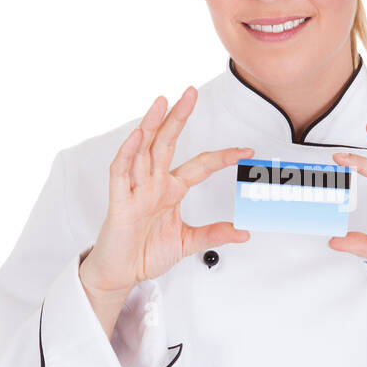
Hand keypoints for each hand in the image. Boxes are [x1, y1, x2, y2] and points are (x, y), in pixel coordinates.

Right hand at [80, 87, 252, 296]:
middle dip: (178, 117)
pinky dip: (128, 153)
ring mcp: (136, 189)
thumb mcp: (188, 242)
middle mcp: (153, 184)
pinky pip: (121, 172)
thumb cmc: (145, 253)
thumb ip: (214, 234)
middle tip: (191, 93)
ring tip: (162, 102)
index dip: (222, 157)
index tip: (246, 151)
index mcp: (171, 190)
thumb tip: (243, 232)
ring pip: (143, 149)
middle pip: (166, 142)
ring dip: (152, 125)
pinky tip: (138, 136)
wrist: (121, 273)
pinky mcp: (119, 201)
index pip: (200, 165)